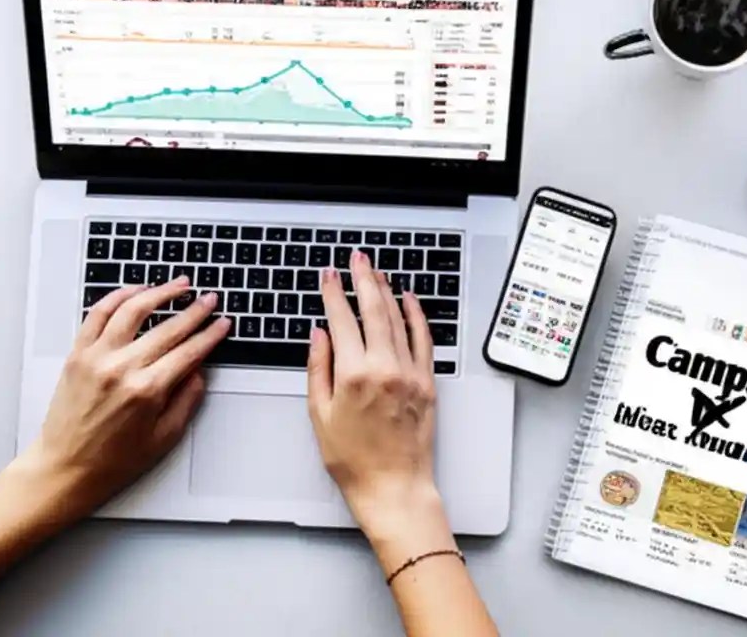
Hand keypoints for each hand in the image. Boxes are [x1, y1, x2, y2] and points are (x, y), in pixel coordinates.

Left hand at [20, 278, 230, 520]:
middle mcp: (122, 369)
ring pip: (133, 310)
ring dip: (159, 292)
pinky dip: (118, 296)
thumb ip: (186, 400)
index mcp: (147, 391)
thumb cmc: (111, 460)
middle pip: (168, 328)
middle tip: (209, 299)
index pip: (189, 351)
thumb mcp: (163, 438)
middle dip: (194, 310)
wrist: (65, 468)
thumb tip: (199, 371)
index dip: (210, 334)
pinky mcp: (77, 354)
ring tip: (176, 285)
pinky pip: (97, 314)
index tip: (222, 323)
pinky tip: (135, 290)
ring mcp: (97, 358)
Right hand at [306, 252, 443, 541]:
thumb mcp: (320, 415)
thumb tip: (320, 335)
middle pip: (374, 310)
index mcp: (353, 375)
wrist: (393, 487)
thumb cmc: (354, 460)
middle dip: (364, 279)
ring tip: (377, 272)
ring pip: (399, 319)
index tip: (329, 276)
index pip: (342, 320)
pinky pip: (423, 340)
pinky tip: (410, 300)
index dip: (334, 293)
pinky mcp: (428, 383)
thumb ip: (319, 369)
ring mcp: (410, 374)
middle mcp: (384, 368)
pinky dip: (417, 316)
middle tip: (358, 259)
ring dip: (387, 291)